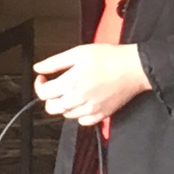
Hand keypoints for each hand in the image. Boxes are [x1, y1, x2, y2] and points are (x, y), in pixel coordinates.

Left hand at [33, 44, 149, 126]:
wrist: (134, 68)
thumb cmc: (110, 58)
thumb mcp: (77, 53)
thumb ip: (54, 62)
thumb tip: (38, 68)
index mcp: (70, 83)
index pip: (43, 94)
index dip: (39, 85)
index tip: (44, 78)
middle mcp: (77, 100)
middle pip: (51, 107)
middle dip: (51, 96)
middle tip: (57, 85)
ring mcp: (89, 110)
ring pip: (66, 115)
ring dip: (64, 104)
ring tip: (73, 90)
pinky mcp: (101, 115)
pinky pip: (82, 121)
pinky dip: (79, 113)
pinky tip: (84, 101)